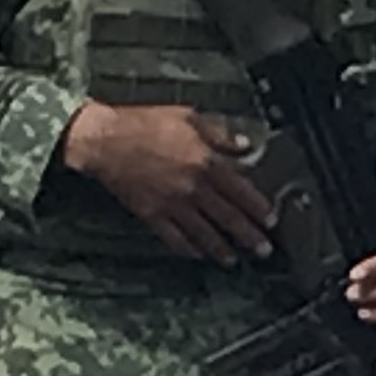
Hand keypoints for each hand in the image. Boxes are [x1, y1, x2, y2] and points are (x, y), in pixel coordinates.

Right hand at [59, 102, 278, 262]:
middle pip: (228, 217)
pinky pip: (174, 238)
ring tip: (234, 259)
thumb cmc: (143, 124)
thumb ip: (219, 132)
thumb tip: (243, 143)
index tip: (271, 219)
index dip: (259, 207)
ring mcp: (172, 204)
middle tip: (263, 250)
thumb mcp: (188, 116)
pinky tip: (197, 255)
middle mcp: (193, 187)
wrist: (104, 140)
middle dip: (249, 236)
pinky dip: (188, 249)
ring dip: (222, 248)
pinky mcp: (152, 214)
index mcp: (205, 161)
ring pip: (204, 233)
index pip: (241, 190)